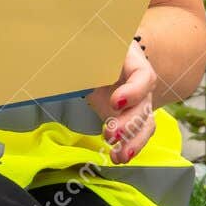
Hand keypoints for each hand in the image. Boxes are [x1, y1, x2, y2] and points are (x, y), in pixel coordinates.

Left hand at [86, 40, 156, 163]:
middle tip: (111, 134)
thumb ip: (81, 54)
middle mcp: (141, 84)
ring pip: (145, 124)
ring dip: (134, 142)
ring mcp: (137, 102)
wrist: (101, 56)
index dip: (133, 92)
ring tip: (119, 156)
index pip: (143, 77)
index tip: (115, 102)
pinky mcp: (129, 117)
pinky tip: (117, 157)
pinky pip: (136, 134)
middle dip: (129, 123)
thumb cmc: (95, 49)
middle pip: (143, 106)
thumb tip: (60, 58)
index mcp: (133, 61)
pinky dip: (128, 147)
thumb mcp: (89, 47)